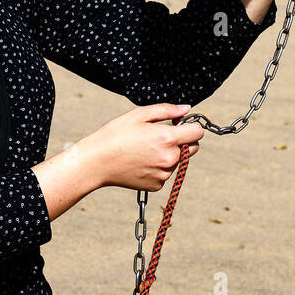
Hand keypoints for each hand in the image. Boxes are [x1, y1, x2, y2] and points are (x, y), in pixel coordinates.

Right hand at [80, 103, 204, 191]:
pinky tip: (141, 161)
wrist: (96, 162)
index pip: (198, 132)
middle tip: (161, 136)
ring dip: (170, 154)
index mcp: (167, 138)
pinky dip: (159, 167)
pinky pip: (166, 173)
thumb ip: (166, 110)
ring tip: (145, 149)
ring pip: (179, 161)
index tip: (179, 124)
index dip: (190, 125)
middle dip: (183, 140)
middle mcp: (170, 158)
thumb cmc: (115, 134)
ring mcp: (164, 174)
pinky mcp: (156, 185)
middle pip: (193, 148)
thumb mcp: (138, 115)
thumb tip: (186, 109)